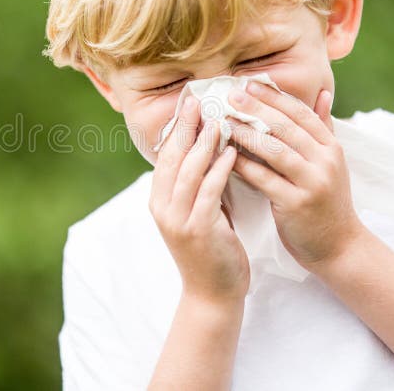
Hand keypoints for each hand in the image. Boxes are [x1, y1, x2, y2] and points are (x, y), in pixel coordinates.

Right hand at [150, 96, 248, 302]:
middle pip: (172, 156)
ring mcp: (177, 220)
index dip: (178, 127)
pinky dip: (219, 169)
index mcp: (160, 200)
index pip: (165, 154)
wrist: (213, 294)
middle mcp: (163, 207)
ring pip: (188, 171)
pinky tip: (232, 152)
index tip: (190, 101)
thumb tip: (211, 148)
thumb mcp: (200, 212)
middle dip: (186, 126)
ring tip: (220, 119)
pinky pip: (208, 192)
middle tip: (199, 99)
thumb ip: (200, 184)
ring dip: (204, 143)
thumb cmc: (212, 250)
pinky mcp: (197, 230)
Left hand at [226, 84, 362, 269]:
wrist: (339, 245)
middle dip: (256, 108)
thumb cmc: (327, 201)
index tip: (249, 83)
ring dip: (246, 133)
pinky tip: (226, 156)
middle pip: (286, 127)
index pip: (301, 113)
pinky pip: (265, 179)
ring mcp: (312, 182)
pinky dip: (244, 166)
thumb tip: (322, 93)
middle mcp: (325, 161)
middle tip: (231, 95)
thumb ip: (323, 127)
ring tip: (223, 121)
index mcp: (331, 146)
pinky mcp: (297, 204)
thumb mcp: (331, 162)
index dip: (274, 96)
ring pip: (275, 150)